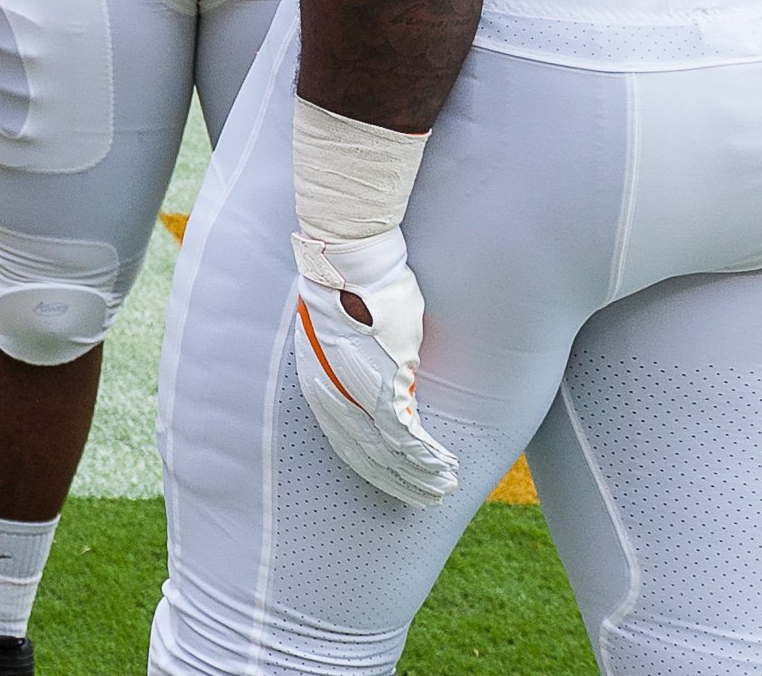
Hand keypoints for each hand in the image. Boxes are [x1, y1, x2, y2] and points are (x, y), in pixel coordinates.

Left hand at [290, 226, 457, 505]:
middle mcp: (331, 399)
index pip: (345, 441)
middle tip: (424, 497)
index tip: (392, 480)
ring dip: (419, 475)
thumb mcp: (346, 337)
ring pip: (388, 453)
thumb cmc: (350, 290)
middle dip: (397, 481)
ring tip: (443, 487)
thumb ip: (361, 365)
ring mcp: (355, 396)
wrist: (348, 264)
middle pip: (365, 456)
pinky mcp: (384, 388)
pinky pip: (406, 437)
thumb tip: (388, 377)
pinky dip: (426, 457)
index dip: (372, 466)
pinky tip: (443, 468)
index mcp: (318, 386)